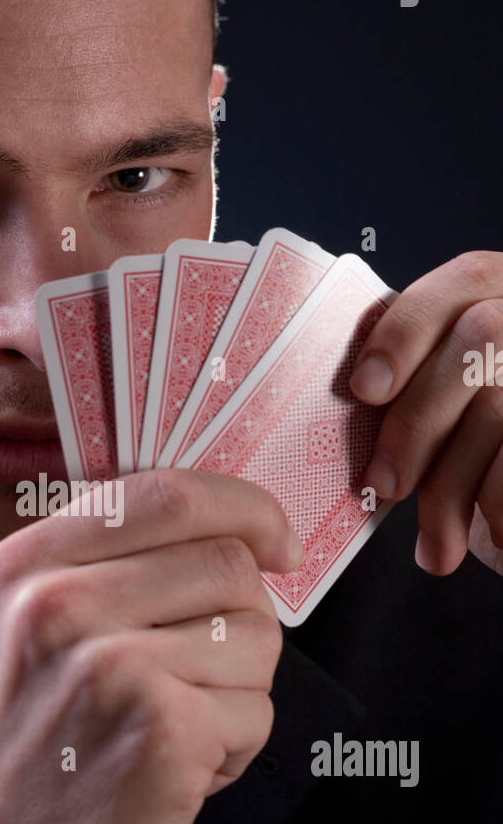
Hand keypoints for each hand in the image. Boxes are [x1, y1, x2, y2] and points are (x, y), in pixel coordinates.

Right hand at [0, 469, 301, 823]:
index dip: (245, 508)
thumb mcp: (19, 632)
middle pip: (231, 565)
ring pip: (257, 639)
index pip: (168, 493)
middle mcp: (60, 604)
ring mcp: (111, 665)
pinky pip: (256, 711)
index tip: (275, 540)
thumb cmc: (22, 756)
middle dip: (242, 623)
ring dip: (239, 694)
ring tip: (173, 731)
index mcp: (27, 566)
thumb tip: (231, 528)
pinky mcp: (162, 729)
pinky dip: (236, 749)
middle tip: (199, 677)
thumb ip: (99, 565)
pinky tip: (179, 771)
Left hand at [349, 250, 502, 575]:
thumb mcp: (443, 411)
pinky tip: (492, 539)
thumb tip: (336, 405)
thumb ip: (409, 384)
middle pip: (482, 338)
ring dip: (450, 489)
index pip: (465, 278)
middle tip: (383, 485)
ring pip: (498, 410)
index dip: (408, 328)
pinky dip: (496, 511)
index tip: (364, 389)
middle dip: (419, 418)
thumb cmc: (477, 463)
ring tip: (434, 545)